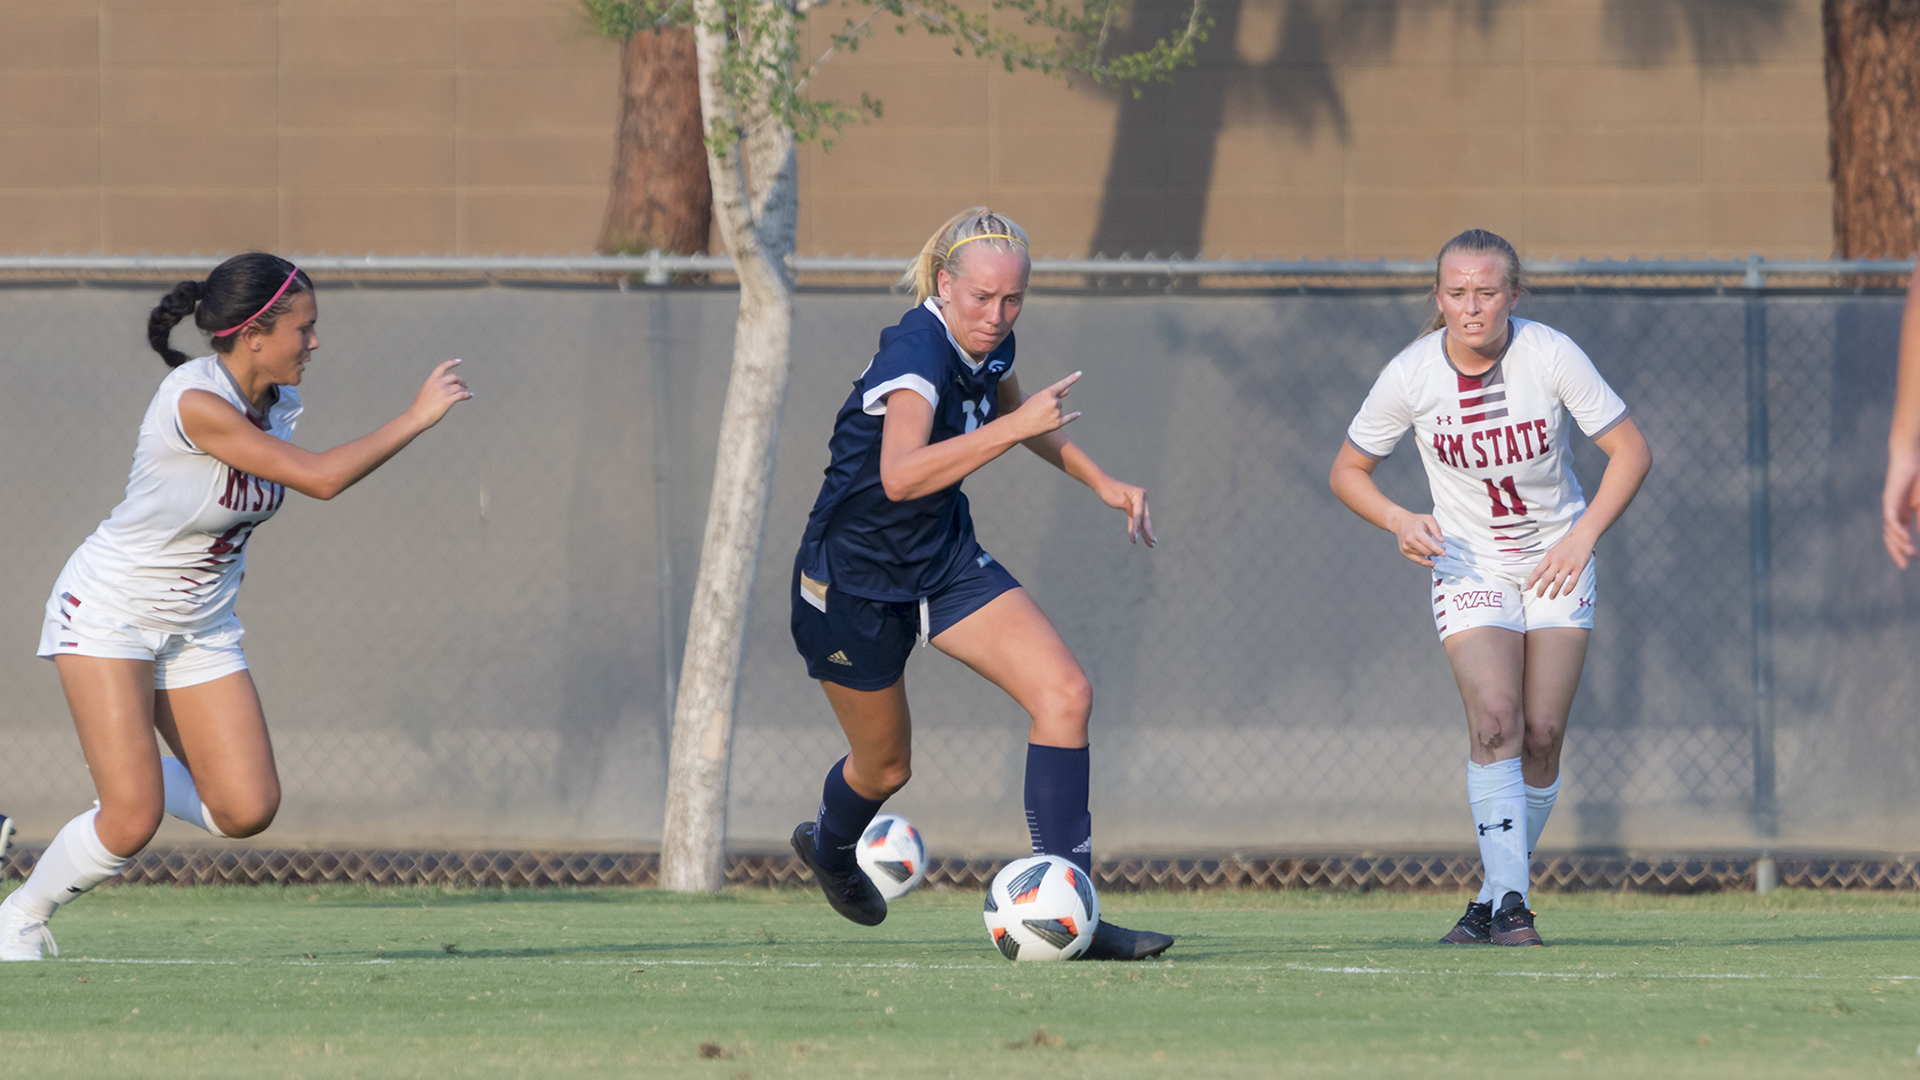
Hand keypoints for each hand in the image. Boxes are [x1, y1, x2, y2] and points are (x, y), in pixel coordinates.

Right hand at [409, 359, 472, 428]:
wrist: (417, 417)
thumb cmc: (419, 407)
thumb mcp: (423, 391)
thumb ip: (432, 385)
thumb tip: (437, 384)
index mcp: (431, 380)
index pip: (442, 367)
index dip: (451, 363)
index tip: (459, 361)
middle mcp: (438, 384)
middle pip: (454, 377)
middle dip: (460, 380)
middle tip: (464, 384)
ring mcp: (443, 392)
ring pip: (459, 387)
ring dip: (464, 389)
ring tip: (465, 392)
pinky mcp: (448, 401)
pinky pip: (462, 395)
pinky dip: (468, 395)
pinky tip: (471, 395)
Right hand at [1008, 371, 1081, 439]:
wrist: (1019, 425)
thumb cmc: (1027, 410)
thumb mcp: (1038, 398)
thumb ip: (1054, 394)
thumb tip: (1067, 391)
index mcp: (1047, 393)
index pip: (1062, 384)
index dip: (1071, 378)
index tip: (1079, 373)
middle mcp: (1053, 402)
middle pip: (1059, 402)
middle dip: (1051, 406)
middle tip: (1039, 411)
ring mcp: (1056, 413)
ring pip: (1059, 410)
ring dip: (1052, 413)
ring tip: (1040, 417)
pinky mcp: (1057, 423)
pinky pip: (1068, 418)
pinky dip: (1073, 416)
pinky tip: (1078, 413)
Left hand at [1097, 479, 1154, 546]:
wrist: (1103, 485)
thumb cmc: (1110, 491)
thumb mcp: (1120, 501)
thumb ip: (1130, 510)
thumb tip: (1138, 521)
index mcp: (1139, 494)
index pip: (1138, 513)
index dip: (1136, 526)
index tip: (1135, 537)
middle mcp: (1142, 498)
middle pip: (1144, 518)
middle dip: (1147, 532)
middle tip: (1152, 544)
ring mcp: (1139, 503)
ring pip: (1142, 520)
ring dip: (1144, 533)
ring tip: (1150, 545)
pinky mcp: (1134, 507)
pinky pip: (1135, 519)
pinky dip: (1135, 528)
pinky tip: (1137, 538)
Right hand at [1390, 510, 1445, 566]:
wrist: (1401, 523)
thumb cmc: (1416, 521)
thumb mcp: (1429, 519)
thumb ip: (1436, 529)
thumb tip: (1442, 541)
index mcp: (1416, 532)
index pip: (1428, 544)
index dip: (1438, 550)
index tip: (1444, 554)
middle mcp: (1409, 540)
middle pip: (1427, 551)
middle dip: (1436, 552)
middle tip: (1443, 549)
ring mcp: (1406, 547)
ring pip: (1423, 555)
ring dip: (1431, 554)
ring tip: (1435, 549)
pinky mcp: (1404, 552)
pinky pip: (1416, 560)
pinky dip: (1425, 562)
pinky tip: (1431, 563)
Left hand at [1525, 535, 1592, 598]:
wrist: (1582, 536)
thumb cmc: (1567, 544)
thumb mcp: (1553, 551)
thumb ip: (1549, 564)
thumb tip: (1548, 579)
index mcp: (1549, 557)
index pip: (1537, 571)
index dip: (1531, 581)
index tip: (1529, 587)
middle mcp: (1558, 561)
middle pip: (1546, 579)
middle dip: (1541, 589)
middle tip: (1538, 595)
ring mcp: (1568, 565)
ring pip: (1558, 583)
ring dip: (1553, 592)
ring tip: (1550, 597)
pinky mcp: (1578, 568)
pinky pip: (1572, 582)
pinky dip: (1568, 590)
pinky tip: (1564, 593)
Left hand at [1884, 449, 1919, 567]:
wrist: (1910, 458)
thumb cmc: (1919, 479)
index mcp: (1902, 514)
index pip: (1901, 536)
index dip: (1906, 548)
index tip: (1917, 559)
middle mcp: (1893, 512)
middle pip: (1891, 537)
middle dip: (1896, 551)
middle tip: (1904, 565)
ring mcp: (1889, 507)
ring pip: (1890, 530)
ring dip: (1899, 543)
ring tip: (1910, 553)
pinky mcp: (1888, 499)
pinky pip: (1891, 518)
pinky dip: (1897, 529)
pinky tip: (1904, 538)